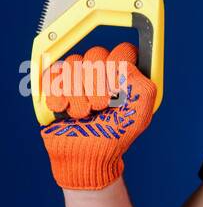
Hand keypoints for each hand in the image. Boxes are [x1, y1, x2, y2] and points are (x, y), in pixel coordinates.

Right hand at [39, 41, 156, 190]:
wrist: (84, 156)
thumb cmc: (114, 136)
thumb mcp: (140, 115)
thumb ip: (144, 87)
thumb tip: (127, 65)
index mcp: (125, 75)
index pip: (124, 50)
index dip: (118, 67)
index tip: (118, 89)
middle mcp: (102, 70)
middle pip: (96, 53)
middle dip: (98, 86)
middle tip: (100, 107)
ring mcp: (77, 75)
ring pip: (74, 63)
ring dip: (79, 96)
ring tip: (84, 113)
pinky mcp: (55, 82)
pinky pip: (54, 73)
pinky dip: (59, 96)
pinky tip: (65, 110)